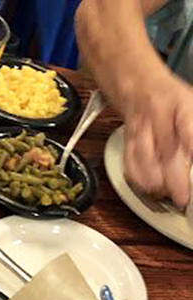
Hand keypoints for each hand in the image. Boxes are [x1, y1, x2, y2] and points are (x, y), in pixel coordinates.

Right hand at [122, 72, 192, 207]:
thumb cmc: (171, 100)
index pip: (187, 125)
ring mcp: (140, 130)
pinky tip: (148, 188)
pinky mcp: (127, 142)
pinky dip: (138, 179)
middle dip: (174, 177)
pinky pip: (129, 163)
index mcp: (180, 105)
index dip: (191, 144)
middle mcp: (157, 117)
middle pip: (165, 149)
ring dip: (155, 180)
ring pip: (143, 158)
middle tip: (183, 197)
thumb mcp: (192, 107)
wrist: (139, 87)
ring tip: (165, 194)